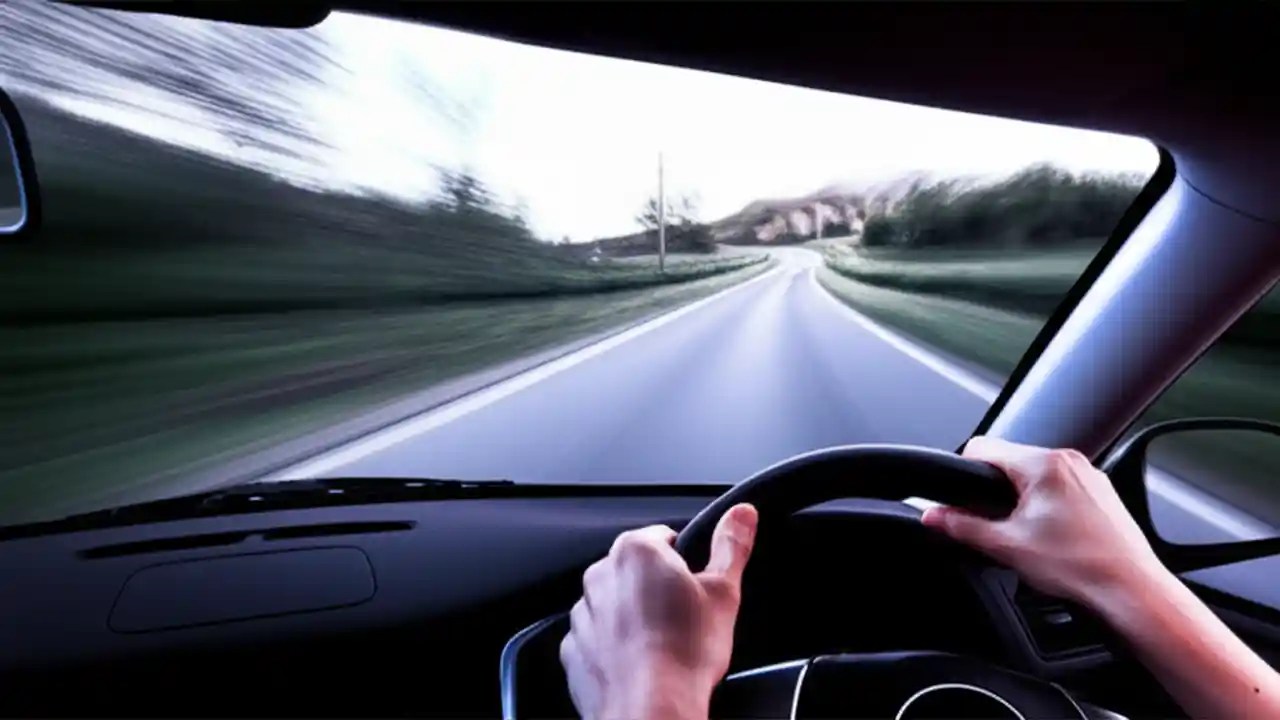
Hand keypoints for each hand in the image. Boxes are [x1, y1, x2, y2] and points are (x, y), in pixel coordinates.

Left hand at [560, 504, 757, 719]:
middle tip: (686, 619)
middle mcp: (600, 576)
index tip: (697, 587)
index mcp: (636, 551)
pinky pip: (597, 639)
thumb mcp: (723, 592)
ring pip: (616, 605)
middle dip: (659, 589)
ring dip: (635, 617)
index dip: (686, 562)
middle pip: (637, 571)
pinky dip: (615, 648)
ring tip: (665, 645)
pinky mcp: (573, 650)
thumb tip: (742, 514)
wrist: (650, 709)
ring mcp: (582, 614)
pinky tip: (641, 664)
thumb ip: (731, 546)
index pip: (664, 538)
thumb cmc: (684, 654)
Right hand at [921, 436, 1166, 614]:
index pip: (982, 447)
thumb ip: (962, 526)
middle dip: (995, 492)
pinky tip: (1054, 539)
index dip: (964, 474)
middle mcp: (1068, 461)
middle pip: (1009, 462)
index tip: (962, 501)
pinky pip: (1061, 488)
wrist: (1130, 589)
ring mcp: (1088, 475)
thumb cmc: (1080, 566)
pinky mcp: (1101, 492)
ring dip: (1022, 500)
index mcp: (1043, 463)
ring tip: (1030, 537)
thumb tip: (932, 515)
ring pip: (1035, 476)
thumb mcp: (1006, 546)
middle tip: (1000, 528)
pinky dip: (1048, 507)